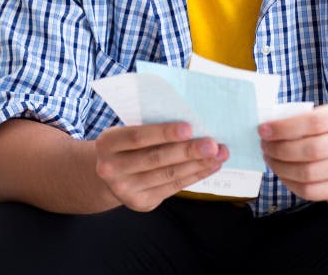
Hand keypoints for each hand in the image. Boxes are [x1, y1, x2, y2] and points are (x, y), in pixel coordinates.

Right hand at [94, 121, 228, 211]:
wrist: (107, 175)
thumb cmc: (126, 144)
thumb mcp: (126, 131)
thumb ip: (149, 127)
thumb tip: (191, 124)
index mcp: (107, 143)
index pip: (138, 137)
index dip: (164, 133)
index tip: (189, 128)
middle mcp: (111, 169)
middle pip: (155, 159)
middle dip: (188, 151)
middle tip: (212, 144)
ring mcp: (125, 190)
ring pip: (168, 175)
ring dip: (198, 164)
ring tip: (219, 154)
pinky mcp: (141, 203)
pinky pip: (173, 188)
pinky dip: (195, 175)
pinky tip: (211, 166)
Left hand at [259, 102, 327, 201]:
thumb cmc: (325, 130)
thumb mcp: (317, 115)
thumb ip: (296, 118)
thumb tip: (265, 128)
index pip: (313, 121)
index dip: (284, 127)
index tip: (263, 130)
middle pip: (312, 150)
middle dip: (280, 149)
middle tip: (264, 146)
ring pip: (309, 173)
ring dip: (281, 167)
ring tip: (270, 159)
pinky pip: (311, 191)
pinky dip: (290, 183)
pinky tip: (281, 173)